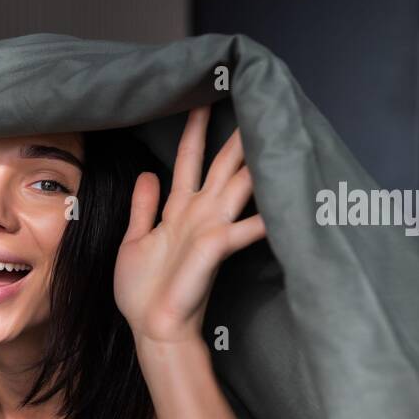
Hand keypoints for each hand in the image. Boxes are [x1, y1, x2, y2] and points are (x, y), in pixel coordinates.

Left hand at [114, 105, 265, 346]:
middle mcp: (200, 214)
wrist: (152, 328)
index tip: (199, 97)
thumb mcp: (134, 240)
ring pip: (238, 183)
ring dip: (255, 159)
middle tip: (250, 91)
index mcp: (179, 210)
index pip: (190, 159)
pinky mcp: (216, 249)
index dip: (194, 129)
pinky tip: (284, 202)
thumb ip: (143, 207)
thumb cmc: (144, 291)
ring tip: (274, 128)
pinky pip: (245, 226)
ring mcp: (211, 229)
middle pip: (222, 163)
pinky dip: (266, 216)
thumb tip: (147, 174)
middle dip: (235, 131)